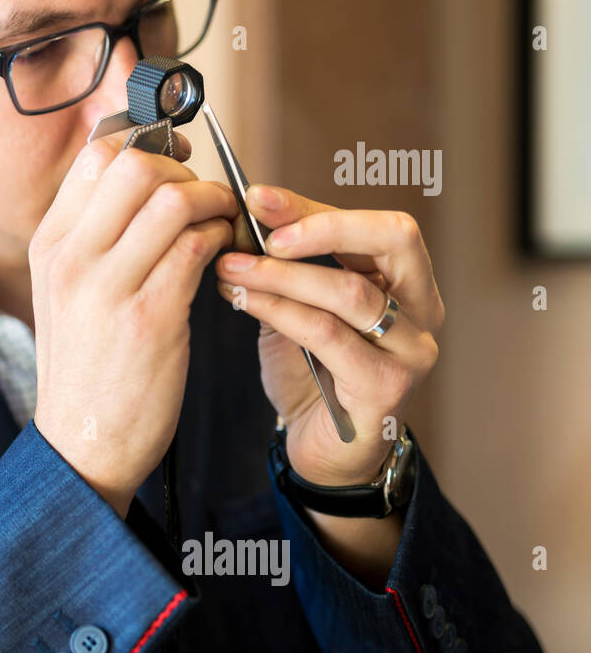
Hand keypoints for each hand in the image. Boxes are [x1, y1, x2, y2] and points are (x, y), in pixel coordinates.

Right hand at [32, 130, 235, 518]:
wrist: (81, 445)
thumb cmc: (85, 369)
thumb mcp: (66, 294)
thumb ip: (92, 240)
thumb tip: (142, 187)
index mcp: (49, 245)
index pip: (95, 156)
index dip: (147, 144)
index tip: (177, 163)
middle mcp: (72, 258)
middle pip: (134, 165)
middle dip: (185, 170)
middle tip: (205, 198)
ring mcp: (107, 287)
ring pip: (172, 199)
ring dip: (213, 203)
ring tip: (222, 225)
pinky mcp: (149, 317)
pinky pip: (197, 247)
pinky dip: (222, 239)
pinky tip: (225, 256)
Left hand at [214, 185, 444, 489]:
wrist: (323, 454)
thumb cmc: (311, 377)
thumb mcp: (297, 312)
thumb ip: (285, 270)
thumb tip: (242, 219)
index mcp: (407, 284)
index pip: (375, 226)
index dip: (314, 208)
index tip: (259, 197)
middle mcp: (422, 313)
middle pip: (393, 240)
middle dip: (320, 226)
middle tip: (260, 227)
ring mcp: (411, 352)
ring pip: (350, 291)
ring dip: (282, 274)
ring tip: (231, 266)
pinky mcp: (385, 388)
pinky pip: (327, 335)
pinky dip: (279, 311)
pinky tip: (243, 300)